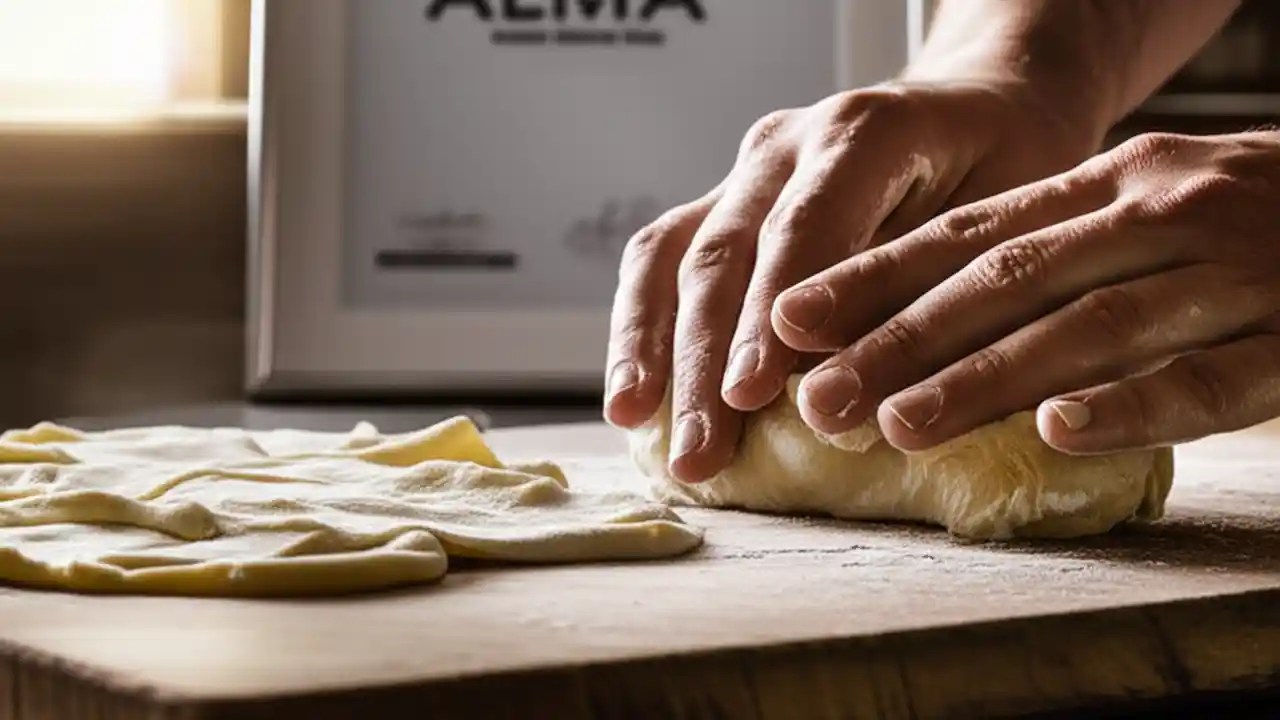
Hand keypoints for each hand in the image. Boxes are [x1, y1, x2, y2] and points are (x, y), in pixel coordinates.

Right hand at [604, 80, 1099, 481]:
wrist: (981, 111)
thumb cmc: (1005, 170)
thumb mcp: (1001, 222)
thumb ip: (923, 290)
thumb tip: (856, 389)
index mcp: (865, 132)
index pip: (801, 231)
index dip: (769, 318)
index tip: (749, 396)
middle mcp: (789, 144)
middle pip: (725, 252)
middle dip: (704, 359)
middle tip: (703, 451)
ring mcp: (747, 172)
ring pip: (674, 253)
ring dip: (654, 347)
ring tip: (638, 425)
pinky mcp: (723, 201)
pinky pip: (661, 258)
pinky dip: (641, 326)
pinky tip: (634, 393)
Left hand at [778, 131, 1279, 452]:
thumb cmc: (1253, 223)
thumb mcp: (1146, 208)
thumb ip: (1054, 252)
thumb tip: (925, 314)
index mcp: (1113, 183)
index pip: (970, 234)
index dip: (875, 278)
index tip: (792, 320)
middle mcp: (1159, 214)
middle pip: (1006, 282)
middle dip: (900, 340)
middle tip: (815, 394)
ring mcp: (1231, 273)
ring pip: (1086, 328)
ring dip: (983, 379)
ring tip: (896, 423)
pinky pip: (1206, 379)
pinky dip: (1128, 406)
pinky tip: (1057, 432)